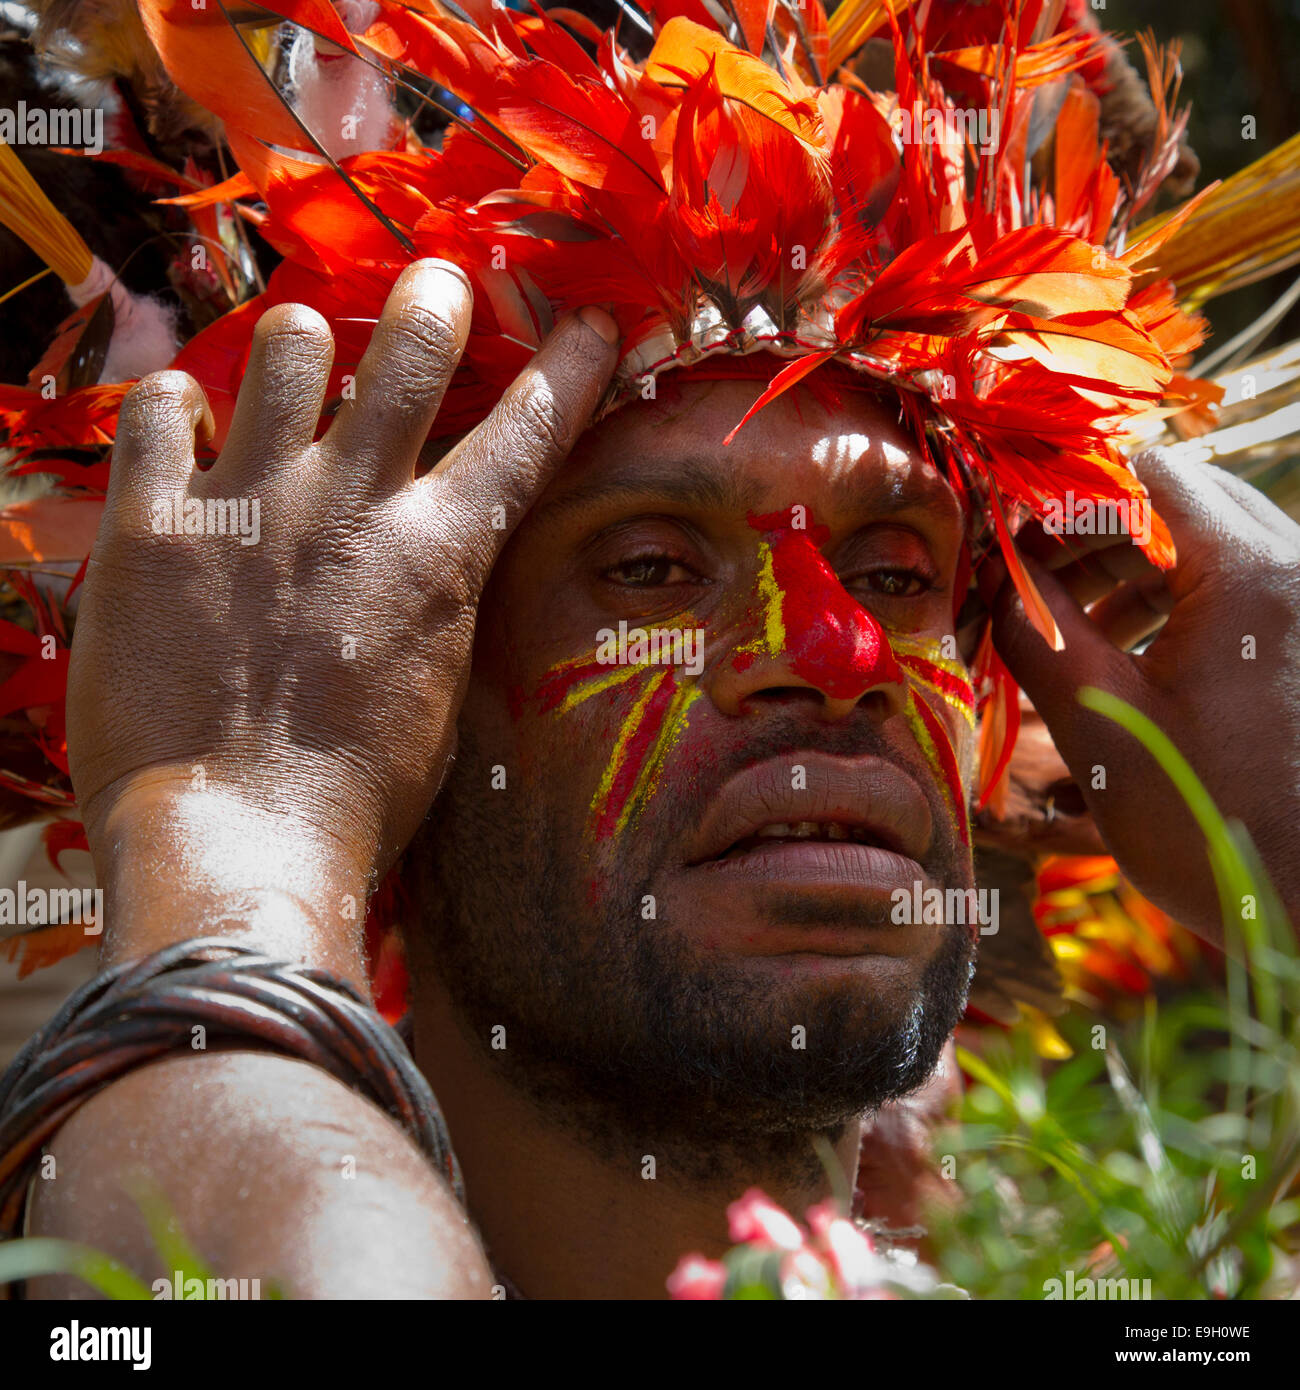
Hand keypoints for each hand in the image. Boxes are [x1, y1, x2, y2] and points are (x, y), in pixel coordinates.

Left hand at [67, 260, 617, 972]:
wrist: (239, 839)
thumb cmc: (355, 796)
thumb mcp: (437, 697)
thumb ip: (437, 608)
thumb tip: (430, 568)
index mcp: (438, 556)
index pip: (524, 434)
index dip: (567, 368)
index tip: (590, 325)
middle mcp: (352, 505)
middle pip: (413, 351)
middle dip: (436, 303)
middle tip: (437, 287)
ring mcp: (251, 504)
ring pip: (291, 348)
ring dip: (303, 346)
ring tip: (298, 360)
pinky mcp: (154, 525)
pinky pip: (159, 409)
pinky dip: (176, 407)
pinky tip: (184, 426)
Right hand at [986, 450, 1299, 939]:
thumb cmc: (1211, 822)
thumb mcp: (1100, 724)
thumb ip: (1037, 634)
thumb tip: (990, 577)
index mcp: (1251, 572)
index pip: (1144, 474)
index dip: (1060, 490)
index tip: (1003, 527)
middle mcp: (1297, 569)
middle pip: (1177, 503)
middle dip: (1089, 530)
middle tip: (1023, 573)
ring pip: (1206, 546)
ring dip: (1127, 567)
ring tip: (1064, 618)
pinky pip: (1234, 590)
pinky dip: (1170, 601)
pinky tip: (1123, 651)